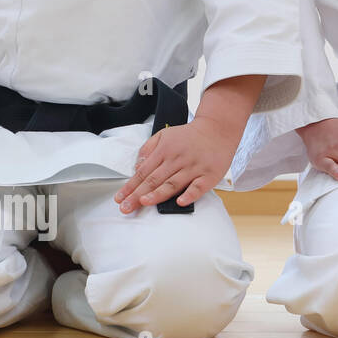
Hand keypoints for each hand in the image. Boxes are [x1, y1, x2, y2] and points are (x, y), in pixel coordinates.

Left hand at [117, 118, 232, 212]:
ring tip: (144, 202)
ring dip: (158, 194)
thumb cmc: (190, 136)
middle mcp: (177, 160)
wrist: (217, 129)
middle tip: (127, 207)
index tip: (120, 198)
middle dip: (138, 194)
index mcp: (164, 151)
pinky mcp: (208, 175)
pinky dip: (189, 195)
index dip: (130, 186)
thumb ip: (148, 149)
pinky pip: (198, 187)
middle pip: (154, 180)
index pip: (143, 172)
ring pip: (173, 183)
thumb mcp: (164, 135)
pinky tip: (181, 202)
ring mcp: (193, 168)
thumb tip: (137, 166)